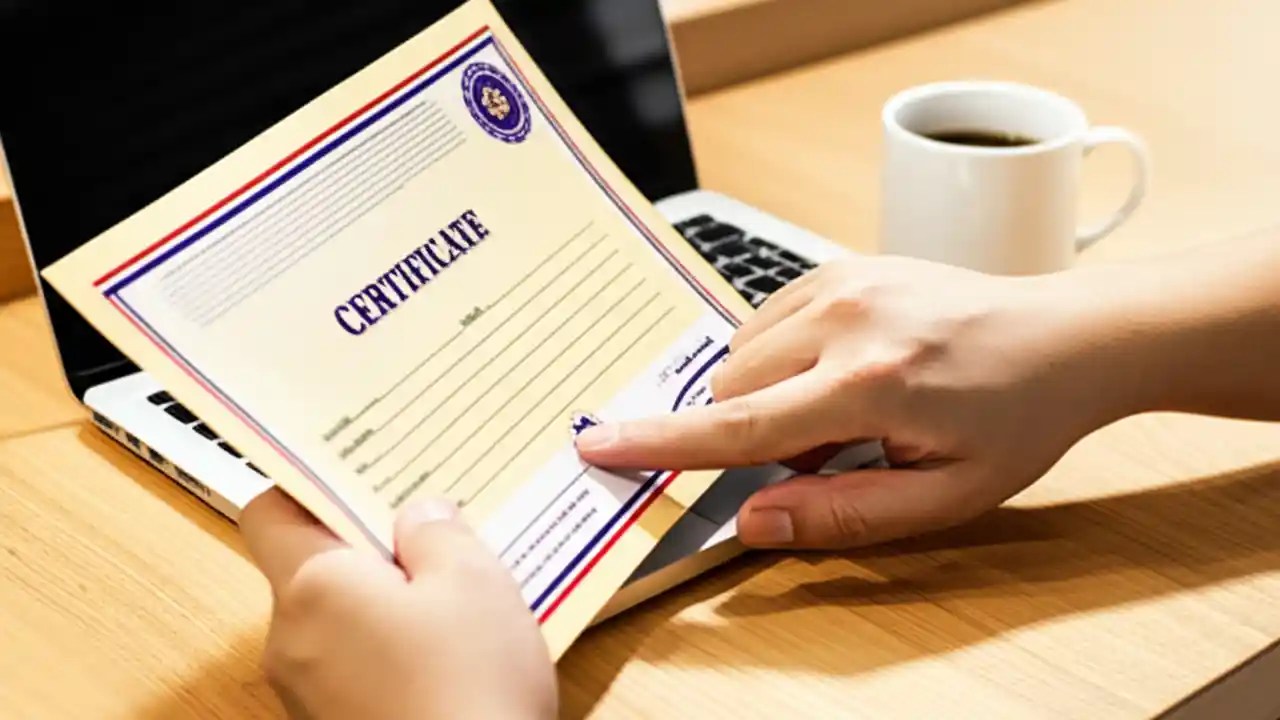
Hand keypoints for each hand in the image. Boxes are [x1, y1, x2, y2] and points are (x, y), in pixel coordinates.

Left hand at [240, 490, 556, 719]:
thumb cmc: (469, 688)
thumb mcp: (476, 582)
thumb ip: (439, 533)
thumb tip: (419, 516)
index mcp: (312, 586)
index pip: (271, 512)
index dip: (312, 487)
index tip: (361, 477)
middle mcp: (291, 639)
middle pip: (312, 568)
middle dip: (371, 549)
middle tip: (435, 537)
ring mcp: (307, 693)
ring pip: (337, 620)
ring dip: (386, 603)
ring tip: (456, 601)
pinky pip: (353, 666)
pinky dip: (391, 651)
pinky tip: (449, 657)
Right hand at [578, 255, 1136, 548]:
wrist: (1065, 337)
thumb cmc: (1015, 420)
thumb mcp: (943, 497)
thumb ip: (841, 515)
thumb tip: (751, 519)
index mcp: (869, 384)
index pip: (737, 425)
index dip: (658, 443)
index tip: (598, 445)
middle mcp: (845, 321)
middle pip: (728, 387)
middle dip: (749, 430)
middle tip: (824, 449)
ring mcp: (841, 282)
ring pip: (740, 352)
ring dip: (765, 393)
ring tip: (840, 407)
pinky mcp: (841, 265)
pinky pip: (764, 320)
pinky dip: (780, 357)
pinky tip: (839, 369)